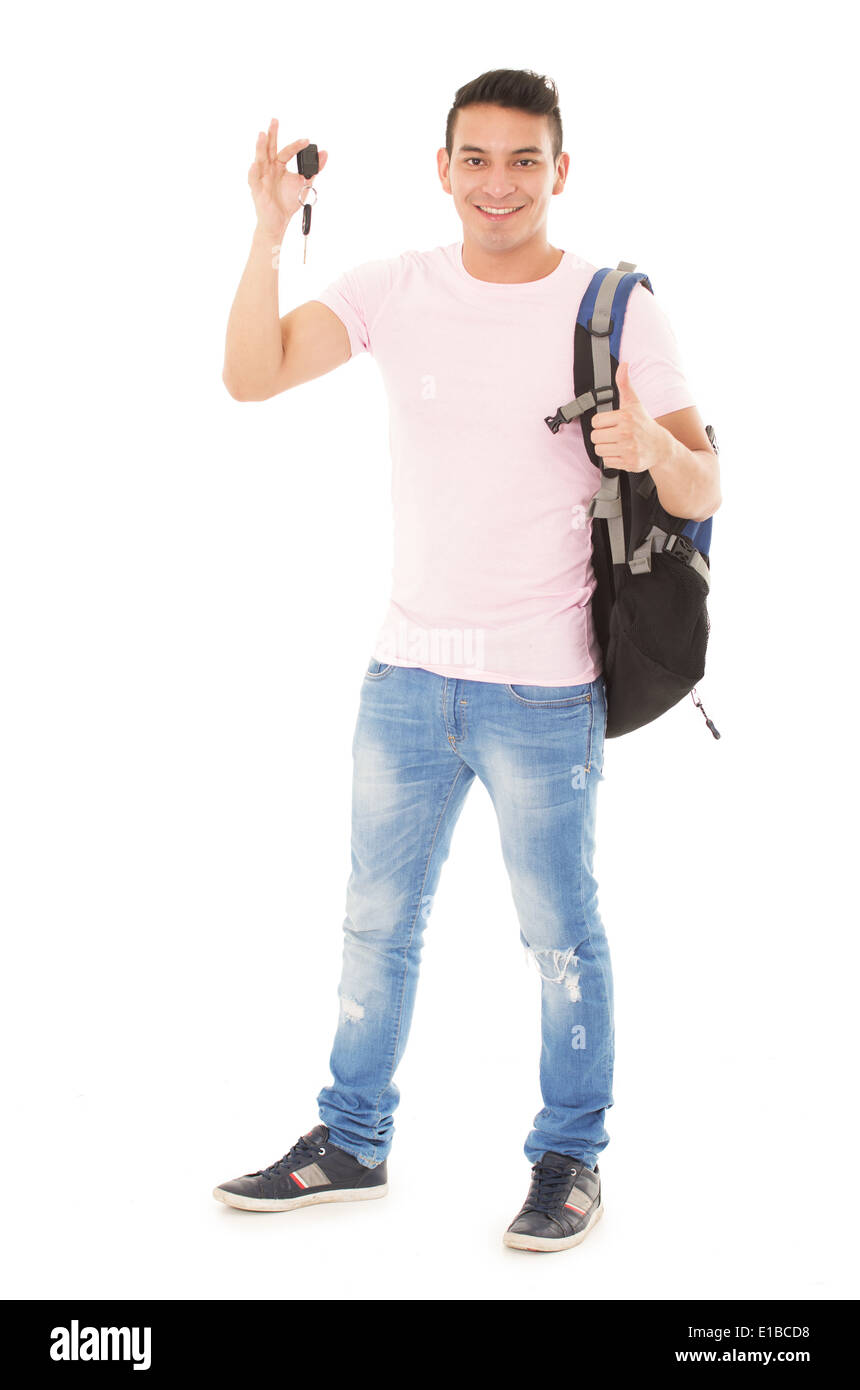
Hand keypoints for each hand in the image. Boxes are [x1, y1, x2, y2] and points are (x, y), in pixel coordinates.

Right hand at [248, 121, 327, 239]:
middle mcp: (270, 168)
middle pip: (270, 148)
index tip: (307, 140)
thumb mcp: (305, 183)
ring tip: (262, 135)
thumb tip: (325, 153)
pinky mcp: (257, 189)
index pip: (287, 151)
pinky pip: (253, 179)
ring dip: (261, 147)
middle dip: (272, 134)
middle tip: (275, 120)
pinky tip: (254, 164)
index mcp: (280, 165)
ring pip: (260, 159)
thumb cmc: (288, 201)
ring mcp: (262, 177)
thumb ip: (314, 169)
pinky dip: (253, 171)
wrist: (280, 221)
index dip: (296, 146)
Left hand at [589, 361, 666, 473]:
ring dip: (606, 448)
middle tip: (614, 435)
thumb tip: (624, 365)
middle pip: (595, 437)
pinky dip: (612, 459)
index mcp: (625, 417)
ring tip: (617, 444)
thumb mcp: (634, 402)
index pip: (595, 422)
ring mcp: (628, 449)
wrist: (660, 446)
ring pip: (599, 450)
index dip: (601, 423)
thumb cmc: (643, 423)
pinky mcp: (629, 462)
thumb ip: (624, 384)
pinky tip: (622, 452)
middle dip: (602, 437)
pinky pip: (607, 462)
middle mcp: (626, 433)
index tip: (611, 424)